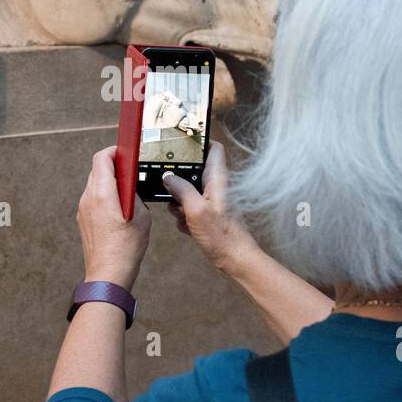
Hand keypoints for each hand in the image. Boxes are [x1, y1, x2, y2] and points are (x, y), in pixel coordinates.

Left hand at [76, 146, 150, 290]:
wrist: (108, 274)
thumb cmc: (125, 249)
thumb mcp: (142, 217)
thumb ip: (137, 197)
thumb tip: (133, 189)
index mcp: (103, 193)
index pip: (102, 158)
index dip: (115, 152)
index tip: (126, 153)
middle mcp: (88, 198)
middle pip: (97, 170)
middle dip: (114, 167)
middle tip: (130, 172)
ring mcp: (83, 209)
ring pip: (94, 184)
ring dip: (109, 182)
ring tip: (127, 193)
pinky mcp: (83, 220)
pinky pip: (93, 199)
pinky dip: (104, 197)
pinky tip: (119, 209)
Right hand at [161, 141, 259, 274]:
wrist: (235, 259)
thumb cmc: (222, 236)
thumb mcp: (196, 210)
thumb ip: (181, 189)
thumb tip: (167, 177)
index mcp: (218, 178)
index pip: (213, 148)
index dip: (198, 142)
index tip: (179, 144)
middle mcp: (216, 186)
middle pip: (194, 170)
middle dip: (178, 179)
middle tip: (170, 189)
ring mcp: (212, 200)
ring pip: (188, 190)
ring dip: (178, 201)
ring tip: (181, 215)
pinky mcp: (208, 214)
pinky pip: (189, 207)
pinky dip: (184, 215)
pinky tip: (187, 226)